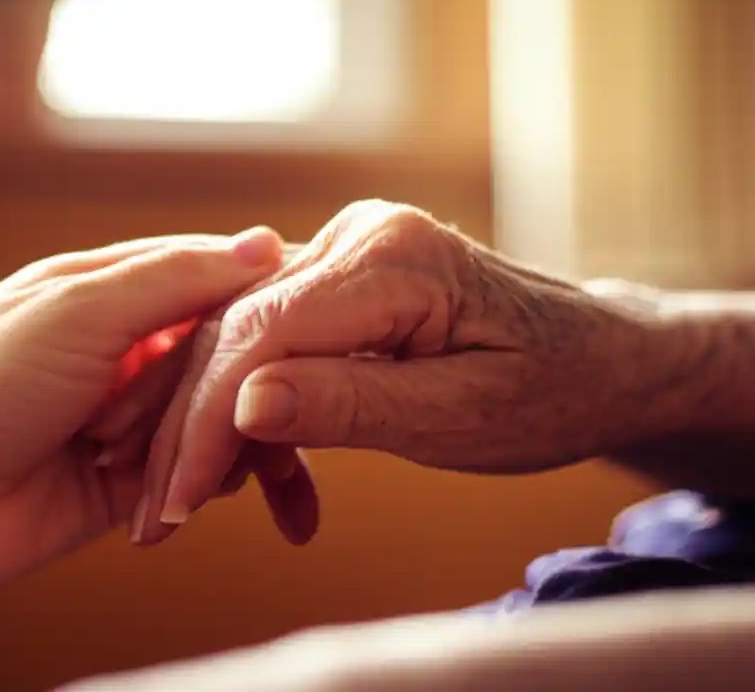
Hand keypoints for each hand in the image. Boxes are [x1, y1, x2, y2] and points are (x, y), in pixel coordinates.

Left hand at [0, 229, 310, 599]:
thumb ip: (174, 278)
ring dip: (229, 426)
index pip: (197, 268)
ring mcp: (120, 416)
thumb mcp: (81, 313)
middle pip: (212, 342)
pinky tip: (226, 483)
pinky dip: (212, 474)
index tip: (311, 295)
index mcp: (94, 289)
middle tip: (295, 384)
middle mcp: (112, 347)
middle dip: (246, 368)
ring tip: (255, 445)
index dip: (255, 280)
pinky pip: (194, 467)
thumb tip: (266, 241)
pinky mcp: (127, 481)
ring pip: (210, 407)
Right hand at [135, 200, 675, 540]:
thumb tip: (244, 404)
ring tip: (176, 506)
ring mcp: (345, 252)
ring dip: (205, 422)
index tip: (173, 502)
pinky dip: (251, 410)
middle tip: (154, 518)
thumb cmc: (551, 391)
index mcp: (393, 256)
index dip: (206, 421)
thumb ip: (354, 404)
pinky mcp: (341, 281)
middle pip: (237, 331)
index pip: (263, 334)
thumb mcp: (462, 416)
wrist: (600, 360)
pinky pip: (272, 342)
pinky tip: (244, 476)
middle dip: (187, 427)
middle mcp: (358, 234)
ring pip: (241, 338)